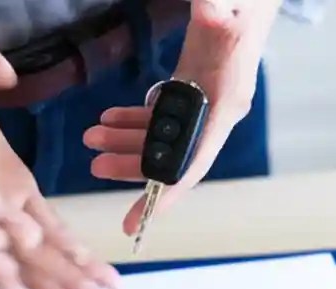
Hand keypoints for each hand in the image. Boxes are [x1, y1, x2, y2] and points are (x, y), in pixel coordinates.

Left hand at [83, 0, 279, 234]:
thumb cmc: (244, 1)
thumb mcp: (231, 4)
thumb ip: (218, 9)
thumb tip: (210, 9)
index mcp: (228, 102)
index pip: (197, 160)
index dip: (167, 193)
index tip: (140, 219)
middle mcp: (218, 110)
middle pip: (173, 154)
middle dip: (134, 165)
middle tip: (96, 166)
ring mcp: (205, 99)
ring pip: (163, 135)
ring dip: (126, 142)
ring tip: (91, 139)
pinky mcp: (193, 85)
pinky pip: (162, 114)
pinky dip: (133, 120)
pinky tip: (108, 119)